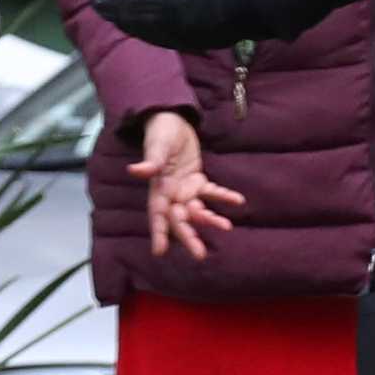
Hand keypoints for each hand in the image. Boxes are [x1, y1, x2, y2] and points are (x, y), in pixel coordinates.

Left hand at [90, 0, 240, 51]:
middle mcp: (133, 26)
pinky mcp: (168, 42)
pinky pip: (151, 32)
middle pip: (116, 18)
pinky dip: (147, 22)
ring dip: (131, 16)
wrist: (202, 18)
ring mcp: (151, 36)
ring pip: (133, 27)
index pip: (102, 5)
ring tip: (135, 7)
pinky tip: (158, 17)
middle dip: (113, 6)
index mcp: (124, 9)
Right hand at [130, 110, 243, 258]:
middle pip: (180, 219)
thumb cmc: (160, 132)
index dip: (159, 232)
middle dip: (189, 236)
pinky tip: (238, 201)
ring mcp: (185, 188)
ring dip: (210, 219)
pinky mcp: (198, 180)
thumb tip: (135, 170)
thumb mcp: (157, 145)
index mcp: (158, 188)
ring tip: (226, 227)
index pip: (157, 214)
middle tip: (200, 254)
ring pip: (197, 210)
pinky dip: (224, 196)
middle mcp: (171, 193)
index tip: (160, 252)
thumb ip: (151, 160)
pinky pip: (212, 192)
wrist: (172, 120)